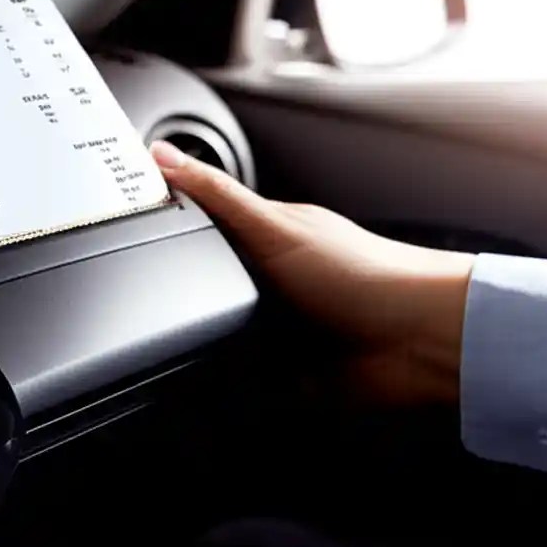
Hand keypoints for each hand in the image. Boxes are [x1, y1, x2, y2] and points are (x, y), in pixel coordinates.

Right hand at [151, 141, 472, 404]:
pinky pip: (248, 388)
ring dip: (215, 349)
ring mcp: (285, 330)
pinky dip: (239, 390)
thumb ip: (216, 195)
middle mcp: (276, 282)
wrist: (419, 341)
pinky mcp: (294, 377)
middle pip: (210, 290)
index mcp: (270, 236)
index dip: (171, 229)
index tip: (127, 232)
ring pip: (225, 341)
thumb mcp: (275, 226)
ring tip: (194, 351)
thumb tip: (162, 155)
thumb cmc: (364, 273)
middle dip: (188, 303)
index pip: (208, 226)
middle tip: (155, 307)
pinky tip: (231, 384)